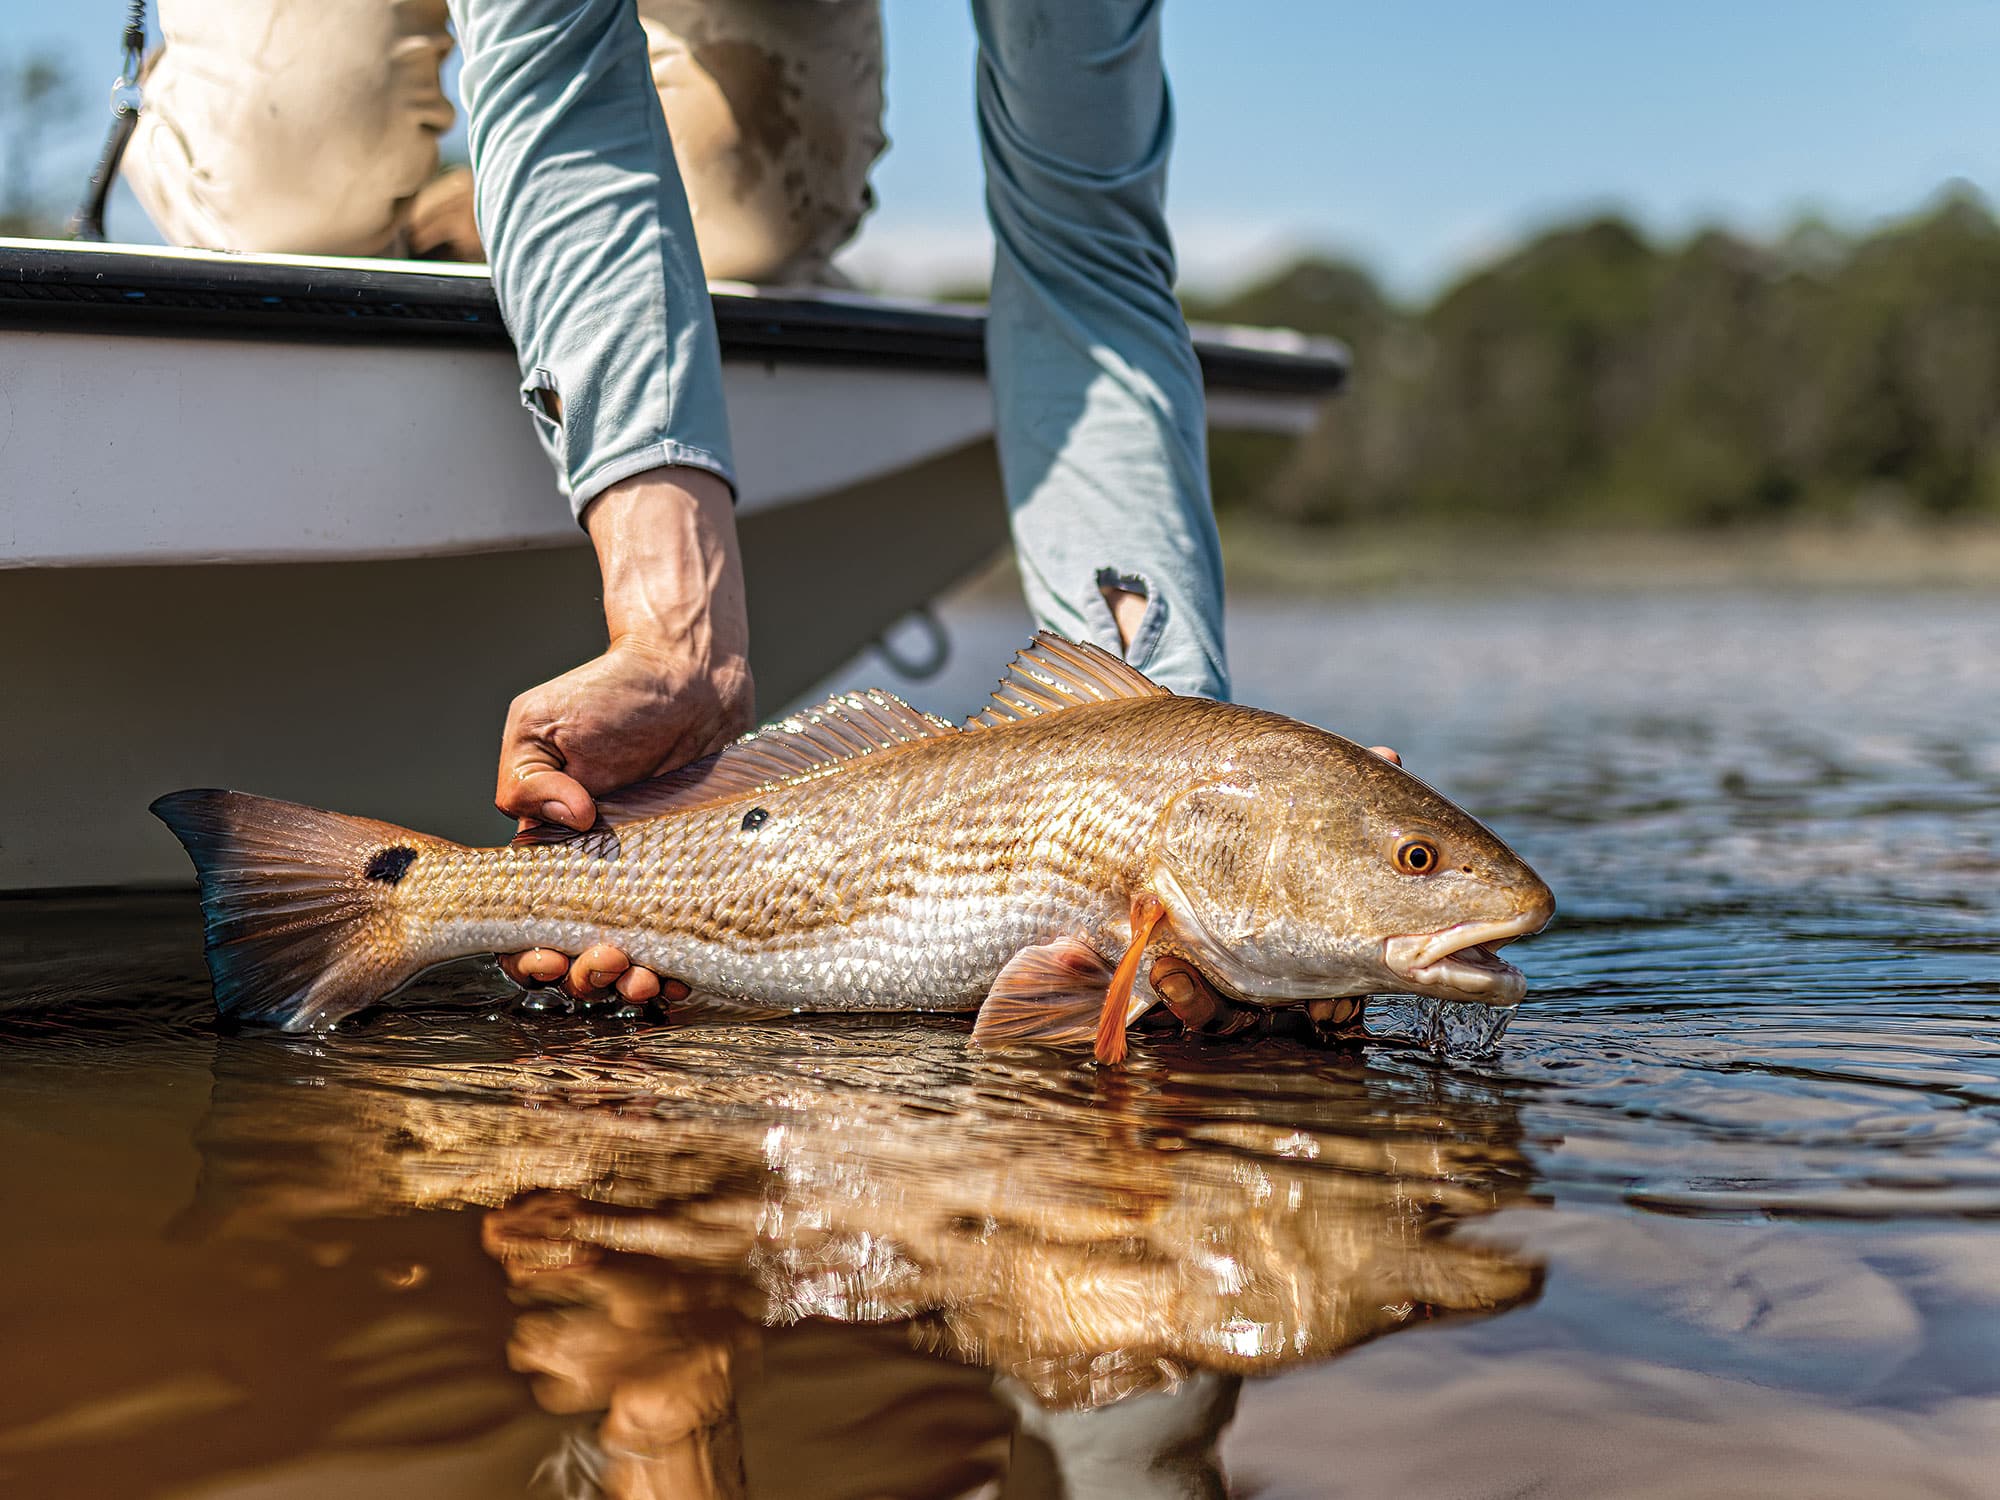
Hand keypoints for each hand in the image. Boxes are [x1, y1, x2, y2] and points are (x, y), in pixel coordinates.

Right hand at [499, 465, 751, 1001]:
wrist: (690, 673)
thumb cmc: (608, 692)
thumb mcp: (539, 723)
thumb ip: (528, 778)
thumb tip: (568, 821)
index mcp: (545, 852)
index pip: (523, 927)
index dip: (528, 957)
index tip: (549, 956)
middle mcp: (595, 876)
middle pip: (577, 958)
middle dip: (586, 978)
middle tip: (607, 962)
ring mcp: (649, 880)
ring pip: (633, 959)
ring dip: (633, 984)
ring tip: (648, 978)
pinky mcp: (697, 875)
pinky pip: (690, 936)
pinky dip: (686, 967)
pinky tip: (689, 974)